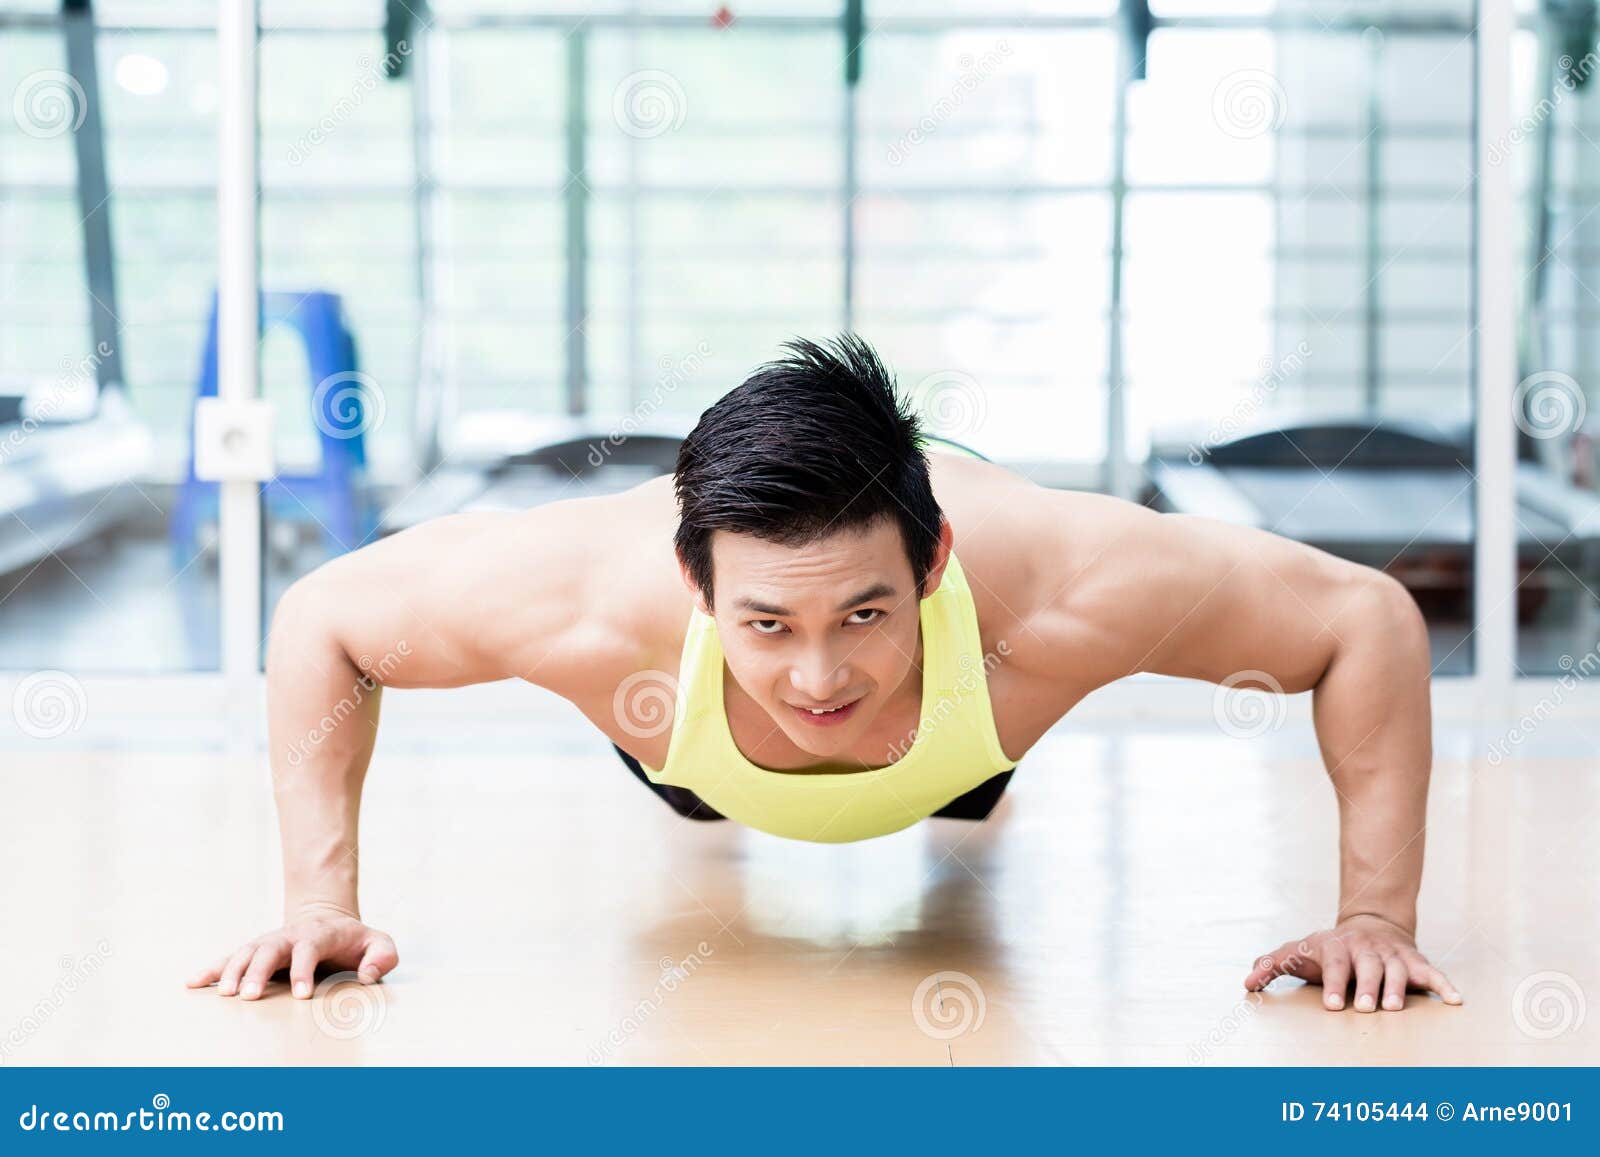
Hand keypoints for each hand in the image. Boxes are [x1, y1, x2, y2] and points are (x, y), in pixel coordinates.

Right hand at [187, 904, 398, 1000]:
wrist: (329, 921)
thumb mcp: (379, 943)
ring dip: (232, 971)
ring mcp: (269, 942)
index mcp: (320, 934)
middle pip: (270, 949)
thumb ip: (383, 956)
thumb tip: (367, 976)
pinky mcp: (255, 951)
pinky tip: (192, 983)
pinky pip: (229, 958)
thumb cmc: (355, 941)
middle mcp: (290, 936)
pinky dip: (211, 969)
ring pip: (246, 952)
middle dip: (258, 972)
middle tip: (249, 996)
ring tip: (223, 995)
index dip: (304, 970)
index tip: (302, 996)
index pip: (309, 949)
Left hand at [1243, 913, 1461, 1011]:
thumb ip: (1272, 964)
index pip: (1334, 963)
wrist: (1367, 925)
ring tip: (1394, 1009)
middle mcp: (1365, 949)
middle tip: (1364, 1009)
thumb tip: (1247, 984)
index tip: (1332, 1006)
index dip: (1333, 983)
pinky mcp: (1414, 961)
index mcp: (1336, 947)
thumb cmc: (1325, 949)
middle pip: (1368, 967)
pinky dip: (1444, 984)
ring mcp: (1391, 954)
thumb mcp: (1297, 951)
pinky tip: (1455, 1000)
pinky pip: (1432, 972)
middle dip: (1367, 987)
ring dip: (1398, 987)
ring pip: (1398, 969)